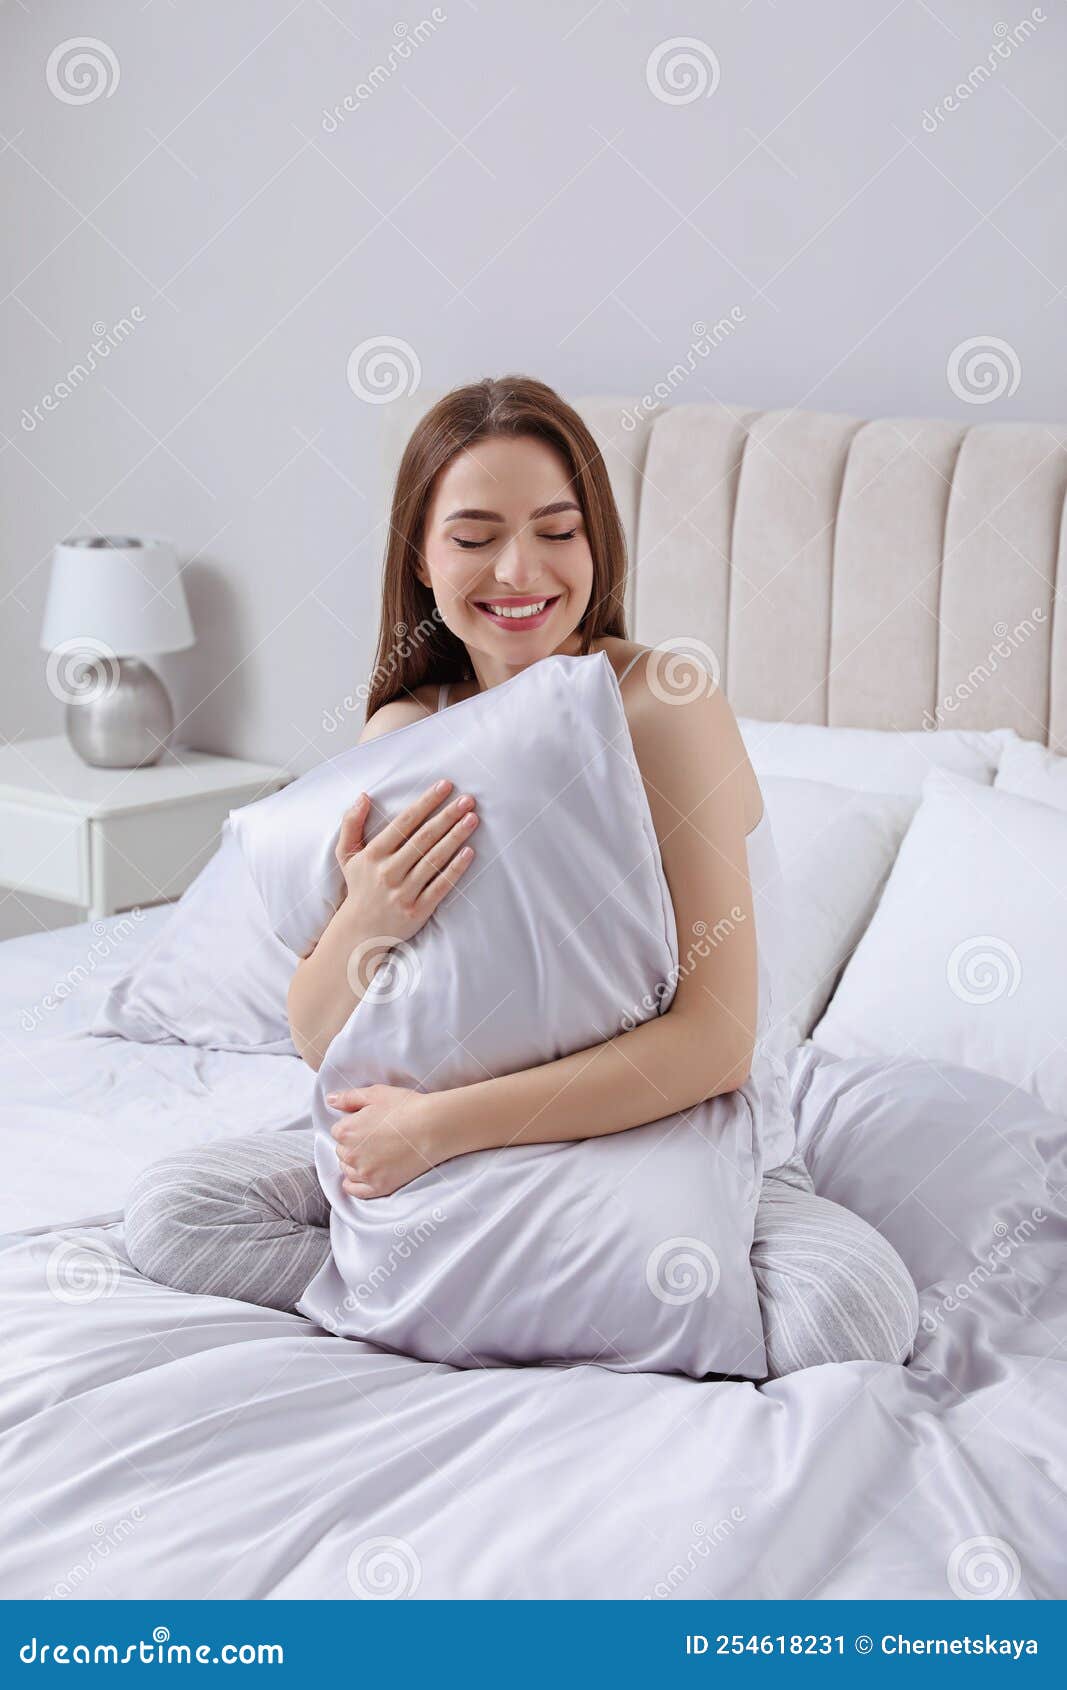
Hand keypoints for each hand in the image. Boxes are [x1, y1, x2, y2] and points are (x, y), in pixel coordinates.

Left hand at [326, 1084, 437, 1198]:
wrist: (434, 1127)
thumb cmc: (407, 1107)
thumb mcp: (375, 1093)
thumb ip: (348, 1098)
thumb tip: (329, 1100)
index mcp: (345, 1131)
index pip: (338, 1132)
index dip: (353, 1126)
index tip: (368, 1124)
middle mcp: (350, 1154)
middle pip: (342, 1151)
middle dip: (353, 1144)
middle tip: (375, 1138)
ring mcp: (365, 1173)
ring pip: (348, 1170)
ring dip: (355, 1163)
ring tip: (375, 1153)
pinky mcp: (379, 1186)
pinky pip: (356, 1190)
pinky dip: (354, 1185)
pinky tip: (362, 1176)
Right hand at [334, 781, 477, 974]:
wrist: (360, 933)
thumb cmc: (359, 887)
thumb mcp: (347, 855)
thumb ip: (351, 824)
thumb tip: (364, 795)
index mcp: (373, 855)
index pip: (404, 823)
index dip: (425, 802)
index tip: (445, 786)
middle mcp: (388, 872)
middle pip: (423, 838)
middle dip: (447, 816)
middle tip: (467, 800)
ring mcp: (403, 892)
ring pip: (434, 859)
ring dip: (455, 837)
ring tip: (472, 819)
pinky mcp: (417, 910)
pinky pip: (440, 886)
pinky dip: (455, 869)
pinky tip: (469, 852)